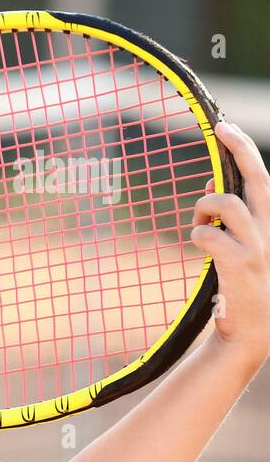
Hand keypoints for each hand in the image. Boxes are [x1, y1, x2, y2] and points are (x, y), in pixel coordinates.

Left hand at [191, 121, 269, 367]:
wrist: (251, 333)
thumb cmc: (244, 287)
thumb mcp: (242, 247)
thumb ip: (230, 219)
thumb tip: (210, 186)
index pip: (262, 178)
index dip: (244, 150)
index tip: (225, 128)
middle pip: (259, 179)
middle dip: (239, 149)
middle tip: (220, 130)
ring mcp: (259, 248)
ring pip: (228, 204)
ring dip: (205, 207)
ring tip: (200, 223)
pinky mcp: (242, 267)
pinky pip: (210, 237)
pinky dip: (198, 235)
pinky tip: (197, 244)